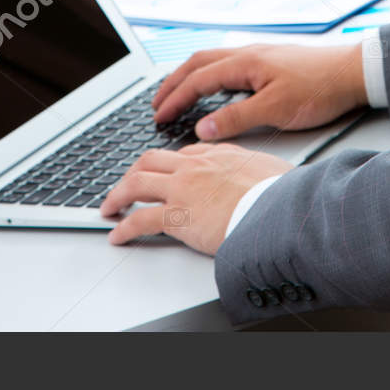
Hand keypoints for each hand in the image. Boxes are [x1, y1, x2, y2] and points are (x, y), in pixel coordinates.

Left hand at [99, 143, 292, 253]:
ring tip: (109, 207)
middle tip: (126, 185)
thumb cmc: (280, 194)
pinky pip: (140, 220)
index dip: (168, 164)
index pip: (183, 154)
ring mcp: (182, 189)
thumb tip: (263, 174)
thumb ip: (255, 168)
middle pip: (150, 161)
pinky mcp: (177, 216)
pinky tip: (118, 236)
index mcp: (218, 154)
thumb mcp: (270, 168)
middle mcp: (195, 166)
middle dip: (133, 172)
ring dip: (118, 195)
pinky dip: (125, 228)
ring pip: (137, 184)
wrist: (277, 210)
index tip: (163, 173)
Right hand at [151, 42, 367, 139]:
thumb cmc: (318, 88)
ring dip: (189, 77)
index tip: (158, 116)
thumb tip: (201, 129)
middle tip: (156, 103)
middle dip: (173, 83)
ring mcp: (258, 56)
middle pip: (197, 63)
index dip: (174, 99)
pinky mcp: (269, 62)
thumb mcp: (274, 110)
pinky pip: (227, 64)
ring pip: (211, 61)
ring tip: (176, 94)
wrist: (352, 73)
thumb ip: (236, 119)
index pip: (197, 80)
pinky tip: (214, 89)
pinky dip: (209, 76)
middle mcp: (247, 54)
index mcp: (244, 63)